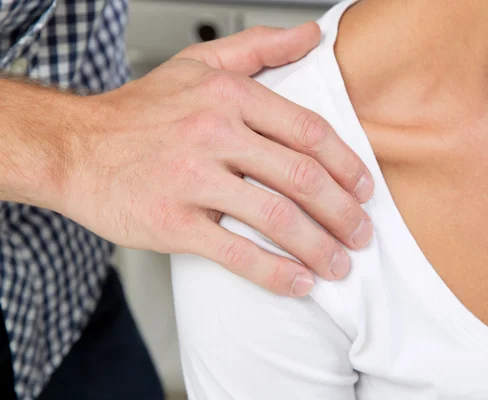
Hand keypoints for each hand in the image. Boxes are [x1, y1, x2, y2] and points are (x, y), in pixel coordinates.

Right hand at [62, 23, 374, 296]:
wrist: (74, 146)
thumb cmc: (140, 111)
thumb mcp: (198, 65)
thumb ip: (259, 48)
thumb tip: (311, 36)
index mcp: (228, 97)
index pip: (308, 131)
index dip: (347, 164)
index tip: (365, 188)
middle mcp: (213, 134)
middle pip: (301, 177)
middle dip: (342, 212)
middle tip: (362, 233)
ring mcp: (192, 180)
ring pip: (276, 216)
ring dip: (319, 246)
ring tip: (340, 264)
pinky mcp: (171, 222)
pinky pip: (236, 252)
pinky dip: (275, 272)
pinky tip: (298, 282)